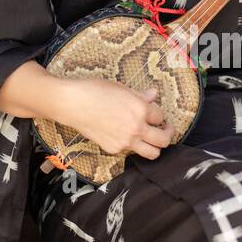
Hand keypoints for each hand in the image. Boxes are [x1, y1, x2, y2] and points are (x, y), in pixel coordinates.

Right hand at [50, 76, 175, 158]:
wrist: (73, 104)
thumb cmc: (94, 91)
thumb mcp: (121, 88)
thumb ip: (140, 95)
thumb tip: (153, 95)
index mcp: (141, 109)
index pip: (160, 116)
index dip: (159, 114)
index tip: (156, 114)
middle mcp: (137, 128)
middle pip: (164, 139)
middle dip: (168, 134)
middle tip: (166, 129)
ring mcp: (126, 141)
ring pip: (153, 153)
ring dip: (156, 147)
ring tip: (153, 140)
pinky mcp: (114, 149)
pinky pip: (130, 152)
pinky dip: (132, 146)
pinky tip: (125, 136)